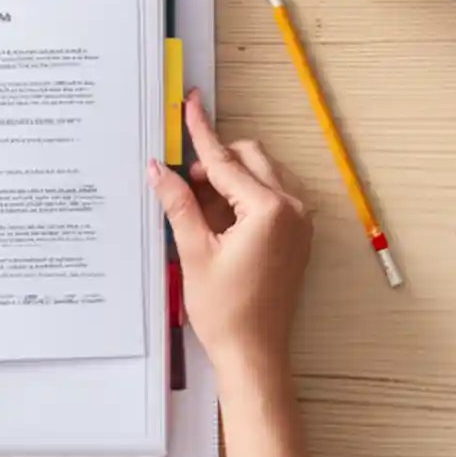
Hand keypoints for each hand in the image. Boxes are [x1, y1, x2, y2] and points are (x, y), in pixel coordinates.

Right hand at [148, 89, 312, 370]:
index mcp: (268, 208)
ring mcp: (298, 221)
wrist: (254, 353)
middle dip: (213, 161)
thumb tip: (157, 168)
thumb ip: (177, 203)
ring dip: (227, 178)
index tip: (191, 102)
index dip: (201, 131)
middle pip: (248, 158)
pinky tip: (216, 219)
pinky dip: (241, 196)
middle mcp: (292, 208)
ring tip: (197, 207)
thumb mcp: (194, 251)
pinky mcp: (295, 235)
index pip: (224, 160)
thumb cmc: (225, 310)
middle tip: (181, 182)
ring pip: (259, 174)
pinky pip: (268, 196)